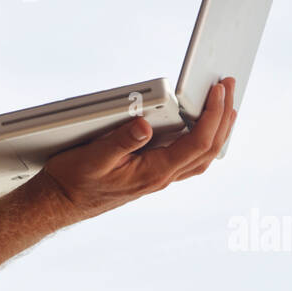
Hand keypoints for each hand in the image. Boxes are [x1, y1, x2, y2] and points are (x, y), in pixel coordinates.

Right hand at [36, 77, 237, 225]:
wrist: (61, 203)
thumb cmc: (74, 181)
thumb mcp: (93, 158)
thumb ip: (120, 142)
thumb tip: (144, 125)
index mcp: (153, 172)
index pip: (196, 143)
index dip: (212, 116)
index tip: (218, 91)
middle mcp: (162, 177)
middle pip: (208, 149)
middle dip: (224, 118)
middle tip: (230, 88)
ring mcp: (158, 177)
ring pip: (202, 156)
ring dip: (218, 130)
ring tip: (225, 105)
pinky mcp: (151, 173)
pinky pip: (188, 158)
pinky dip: (203, 140)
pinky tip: (200, 127)